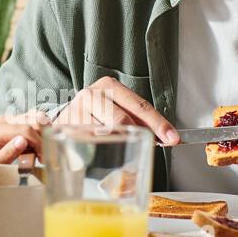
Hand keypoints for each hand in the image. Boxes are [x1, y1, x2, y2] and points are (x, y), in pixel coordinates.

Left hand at [0, 110, 51, 162]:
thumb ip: (7, 153)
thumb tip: (22, 141)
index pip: (26, 130)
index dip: (39, 143)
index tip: (43, 158)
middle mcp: (5, 120)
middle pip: (34, 121)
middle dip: (43, 139)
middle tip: (43, 157)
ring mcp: (11, 118)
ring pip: (36, 117)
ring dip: (44, 133)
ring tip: (41, 151)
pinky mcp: (16, 120)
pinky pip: (34, 120)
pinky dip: (40, 131)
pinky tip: (37, 146)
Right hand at [56, 77, 178, 145]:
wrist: (65, 121)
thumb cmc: (97, 116)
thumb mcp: (118, 110)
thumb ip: (139, 120)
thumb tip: (166, 137)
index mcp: (109, 86)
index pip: (139, 105)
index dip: (158, 123)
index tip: (172, 138)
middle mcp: (91, 94)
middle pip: (123, 119)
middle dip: (141, 135)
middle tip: (154, 146)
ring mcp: (77, 111)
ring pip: (107, 134)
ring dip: (119, 144)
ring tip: (120, 146)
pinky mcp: (67, 130)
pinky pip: (92, 144)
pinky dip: (102, 150)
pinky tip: (103, 150)